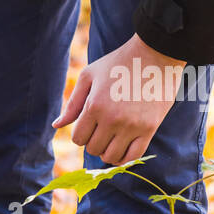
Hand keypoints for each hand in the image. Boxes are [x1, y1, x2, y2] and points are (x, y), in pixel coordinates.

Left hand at [52, 34, 186, 164]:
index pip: (78, 138)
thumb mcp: (89, 76)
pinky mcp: (150, 129)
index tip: (89, 125)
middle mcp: (112, 119)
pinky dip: (124, 158)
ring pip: (111, 156)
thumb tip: (56, 126)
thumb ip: (72, 104)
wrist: (156, 54)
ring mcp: (132, 125)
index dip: (81, 134)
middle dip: (93, 141)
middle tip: (101, 129)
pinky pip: (133, 156)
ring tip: (111, 139)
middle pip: (93, 149)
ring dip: (107, 151)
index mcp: (94, 106)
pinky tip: (122, 149)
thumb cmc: (118, 63)